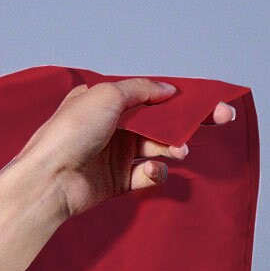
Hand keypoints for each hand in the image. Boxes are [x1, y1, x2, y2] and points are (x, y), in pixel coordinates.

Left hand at [15, 78, 238, 221]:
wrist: (49, 180)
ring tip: (180, 151)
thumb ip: (142, 89)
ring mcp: (114, 154)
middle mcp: (111, 126)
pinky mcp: (116, 181)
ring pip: (157, 146)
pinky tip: (152, 170)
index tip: (210, 100)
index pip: (150, 95)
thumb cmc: (71, 132)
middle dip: (189, 121)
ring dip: (173, 146)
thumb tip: (168, 90)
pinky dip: (155, 171)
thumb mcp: (107, 95)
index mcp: (105, 101)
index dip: (181, 97)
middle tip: (220, 119)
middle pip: (160, 120)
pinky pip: (146, 174)